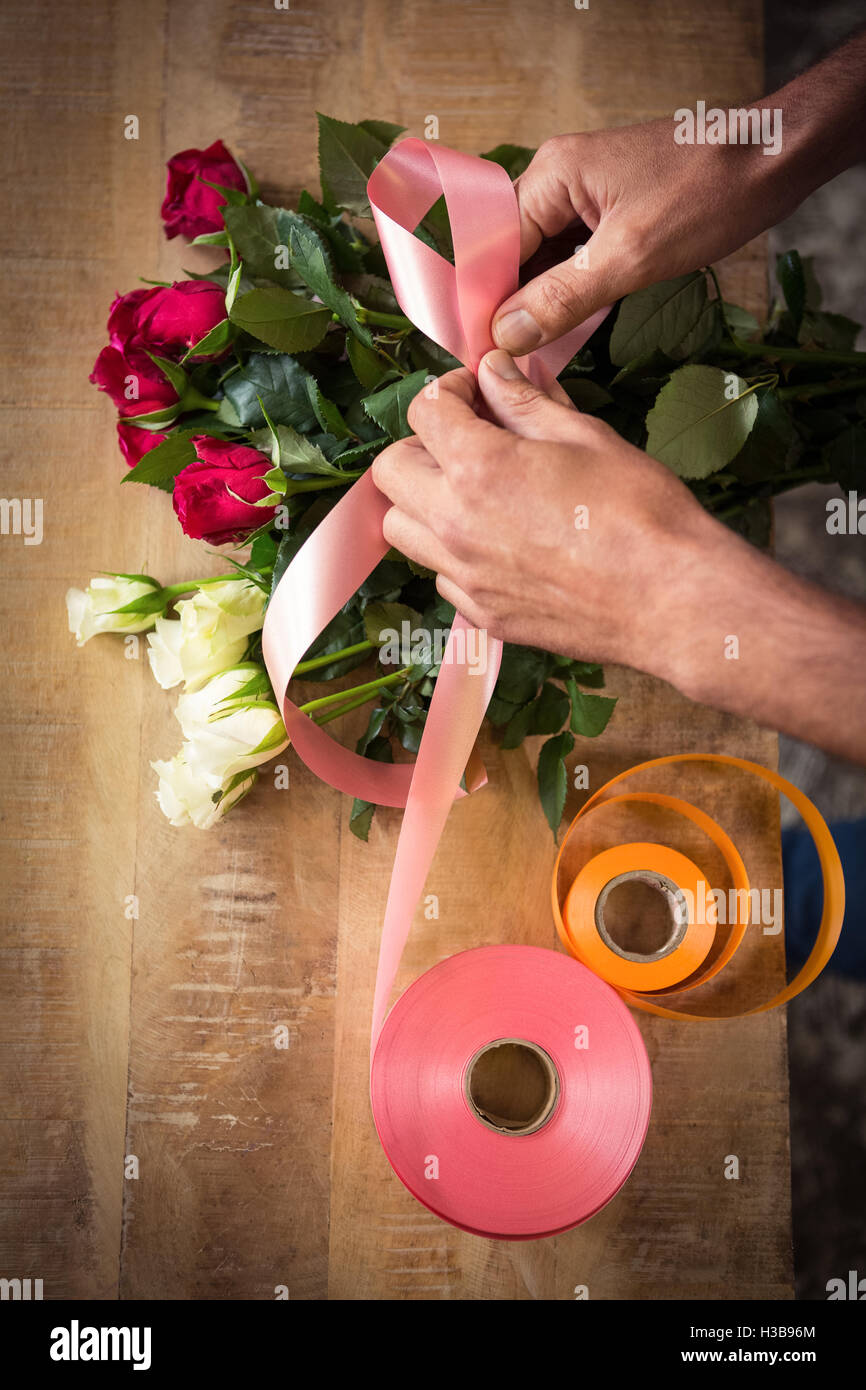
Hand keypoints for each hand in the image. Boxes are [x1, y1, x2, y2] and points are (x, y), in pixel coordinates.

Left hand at [372, 352, 716, 675]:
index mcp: (478, 468)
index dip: (449, 392)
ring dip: (424, 502)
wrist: (670, 599)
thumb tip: (493, 373)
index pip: (423, 411)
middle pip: (390, 472)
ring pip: (402, 530)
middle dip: (421, 446)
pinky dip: (453, 553)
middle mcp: (455, 525)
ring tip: (474, 494)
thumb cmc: (640, 513)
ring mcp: (465, 577)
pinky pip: (440, 576)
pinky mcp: (484, 614)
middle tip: (466, 441)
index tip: (477, 394)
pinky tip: (498, 542)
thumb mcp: (585, 436)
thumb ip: (525, 403)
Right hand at [491, 119, 786, 356]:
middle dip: (504, 303)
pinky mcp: (608, 210)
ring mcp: (583, 193)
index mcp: (552, 175)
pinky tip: (560, 327)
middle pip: (510, 251)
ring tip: (522, 352)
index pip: (492, 245)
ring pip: (540, 257)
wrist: (774, 159)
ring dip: (535, 300)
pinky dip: (564, 290)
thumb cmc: (709, 194)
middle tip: (497, 359)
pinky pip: (569, 255)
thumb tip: (505, 335)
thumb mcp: (631, 257)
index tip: (475, 349)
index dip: (482, 299)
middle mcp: (558, 178)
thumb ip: (562, 299)